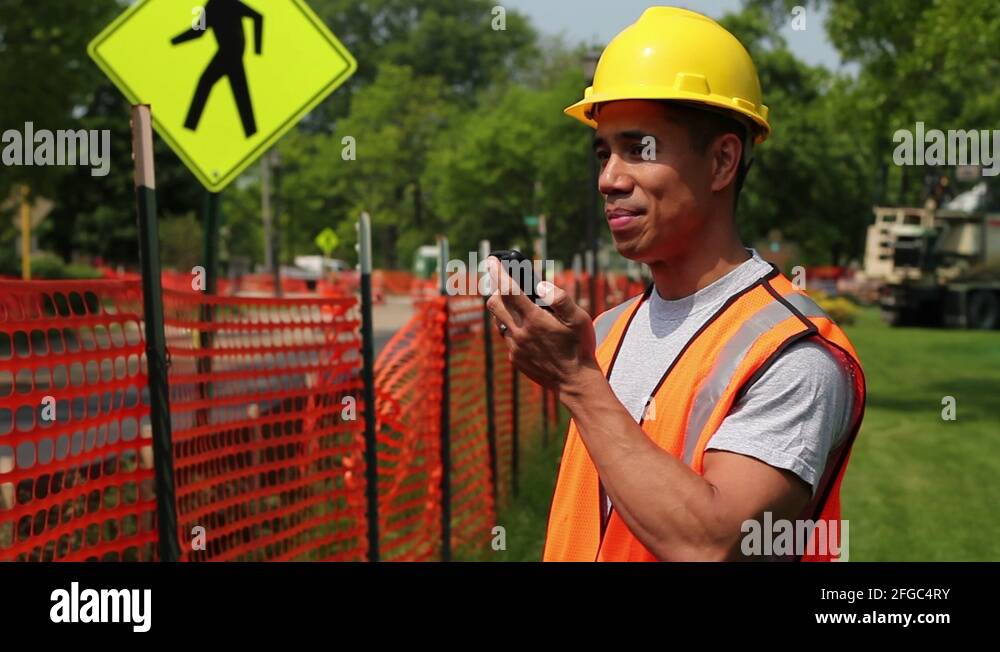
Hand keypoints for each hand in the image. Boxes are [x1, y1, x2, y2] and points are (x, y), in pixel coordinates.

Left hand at [486, 257, 598, 391]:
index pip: (508, 290)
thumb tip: (540, 285)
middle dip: (496, 288)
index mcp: (534, 319)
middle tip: (503, 280)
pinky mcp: (515, 358)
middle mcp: (520, 333)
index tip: (492, 261)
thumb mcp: (578, 318)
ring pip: (498, 320)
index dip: (498, 273)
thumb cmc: (579, 347)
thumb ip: (560, 298)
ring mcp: (515, 347)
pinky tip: (523, 326)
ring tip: (514, 301)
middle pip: (495, 303)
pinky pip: (506, 336)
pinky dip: (510, 325)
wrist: (575, 382)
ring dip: (502, 307)